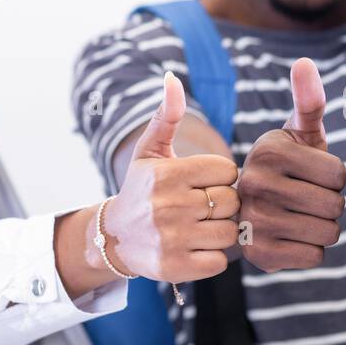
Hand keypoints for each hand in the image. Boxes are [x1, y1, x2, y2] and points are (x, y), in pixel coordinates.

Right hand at [106, 72, 239, 281]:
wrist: (114, 238)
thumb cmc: (141, 189)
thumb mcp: (150, 151)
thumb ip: (166, 116)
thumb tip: (172, 78)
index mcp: (168, 174)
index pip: (227, 171)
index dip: (219, 177)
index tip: (202, 183)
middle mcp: (169, 206)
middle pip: (231, 201)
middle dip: (223, 204)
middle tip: (202, 207)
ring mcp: (172, 239)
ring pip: (228, 232)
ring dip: (220, 230)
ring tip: (199, 226)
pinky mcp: (175, 267)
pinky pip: (220, 261)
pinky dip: (213, 257)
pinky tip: (195, 247)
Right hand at [237, 57, 345, 272]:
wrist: (250, 210)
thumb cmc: (287, 166)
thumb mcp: (299, 133)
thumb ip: (309, 101)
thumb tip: (304, 62)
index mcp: (269, 151)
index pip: (339, 174)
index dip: (336, 177)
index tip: (313, 174)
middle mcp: (255, 185)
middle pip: (335, 205)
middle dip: (333, 203)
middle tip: (309, 197)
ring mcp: (253, 223)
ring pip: (328, 233)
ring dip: (326, 227)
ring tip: (302, 215)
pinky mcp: (258, 256)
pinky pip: (315, 256)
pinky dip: (313, 249)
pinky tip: (293, 236)